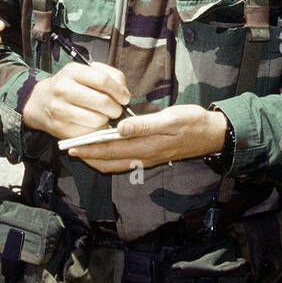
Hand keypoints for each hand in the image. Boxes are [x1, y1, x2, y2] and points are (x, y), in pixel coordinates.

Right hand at [22, 61, 129, 139]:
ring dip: (107, 121)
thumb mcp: (85, 72)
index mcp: (72, 71)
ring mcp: (60, 110)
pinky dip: (97, 131)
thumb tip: (124, 94)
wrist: (40, 102)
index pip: (103, 80)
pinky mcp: (60, 128)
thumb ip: (109, 76)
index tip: (125, 98)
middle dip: (116, 109)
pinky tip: (96, 126)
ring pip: (97, 120)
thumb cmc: (70, 85)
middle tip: (116, 110)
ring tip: (105, 117)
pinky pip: (88, 133)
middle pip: (102, 102)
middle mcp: (63, 89)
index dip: (119, 91)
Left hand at [68, 105, 226, 173]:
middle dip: (88, 156)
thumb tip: (121, 128)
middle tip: (70, 149)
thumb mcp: (171, 119)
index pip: (111, 150)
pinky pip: (124, 161)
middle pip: (109, 161)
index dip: (90, 149)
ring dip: (97, 158)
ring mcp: (147, 158)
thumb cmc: (192, 122)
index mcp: (147, 146)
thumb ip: (145, 124)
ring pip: (115, 163)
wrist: (211, 134)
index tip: (73, 146)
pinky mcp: (150, 155)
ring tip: (82, 150)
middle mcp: (144, 156)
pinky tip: (105, 148)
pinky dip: (110, 157)